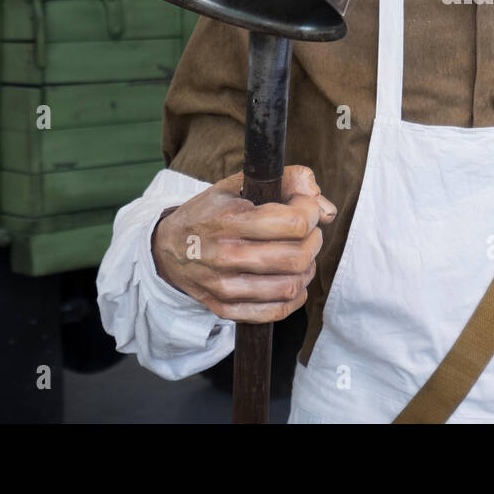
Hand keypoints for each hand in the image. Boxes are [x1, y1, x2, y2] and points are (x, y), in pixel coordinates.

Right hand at [151, 166, 335, 322]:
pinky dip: (295, 296)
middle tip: (308, 232)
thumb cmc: (210, 213)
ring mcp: (225, 287)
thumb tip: (327, 209)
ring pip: (291, 286)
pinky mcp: (225, 309)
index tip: (305, 207)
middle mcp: (226, 256)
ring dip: (308, 268)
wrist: (167, 249)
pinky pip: (276, 312)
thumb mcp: (238, 185)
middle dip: (314, 240)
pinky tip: (292, 279)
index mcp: (230, 220)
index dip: (311, 212)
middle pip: (297, 257)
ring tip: (301, 254)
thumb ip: (287, 181)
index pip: (294, 224)